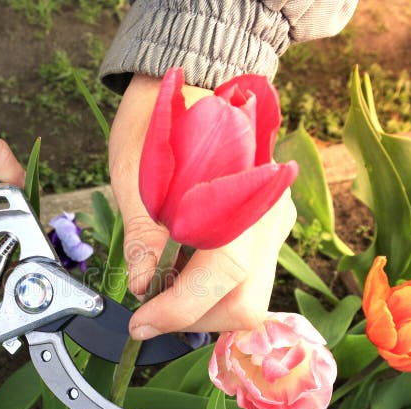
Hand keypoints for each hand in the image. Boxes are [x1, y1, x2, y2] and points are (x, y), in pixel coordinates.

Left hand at [109, 74, 295, 337]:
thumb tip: (143, 288)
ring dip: (202, 306)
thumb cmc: (162, 121)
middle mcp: (268, 214)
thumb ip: (144, 237)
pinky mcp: (265, 229)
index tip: (140, 322)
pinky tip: (183, 269)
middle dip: (194, 317)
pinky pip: (246, 278)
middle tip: (150, 309)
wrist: (196, 84)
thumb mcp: (138, 174)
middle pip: (246, 303)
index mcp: (242, 194)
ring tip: (163, 284)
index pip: (223, 276)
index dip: (179, 311)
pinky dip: (211, 288)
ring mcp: (272, 223)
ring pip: (248, 297)